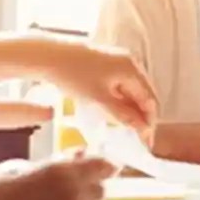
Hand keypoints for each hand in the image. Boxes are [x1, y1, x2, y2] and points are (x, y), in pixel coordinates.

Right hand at [0, 155, 114, 199]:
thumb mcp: (24, 166)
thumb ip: (57, 163)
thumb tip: (79, 156)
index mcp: (63, 173)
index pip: (102, 165)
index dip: (101, 163)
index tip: (100, 163)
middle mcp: (73, 199)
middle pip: (101, 189)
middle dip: (90, 184)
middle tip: (72, 183)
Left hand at [40, 38, 156, 132]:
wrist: (48, 57)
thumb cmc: (74, 76)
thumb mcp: (99, 100)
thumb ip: (123, 115)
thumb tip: (143, 129)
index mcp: (132, 70)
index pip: (150, 100)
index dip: (150, 122)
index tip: (146, 141)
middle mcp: (129, 64)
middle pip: (143, 95)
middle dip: (141, 117)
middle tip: (137, 139)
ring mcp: (118, 63)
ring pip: (131, 92)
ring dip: (131, 110)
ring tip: (125, 130)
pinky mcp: (106, 66)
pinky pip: (120, 87)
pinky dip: (120, 102)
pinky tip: (113, 114)